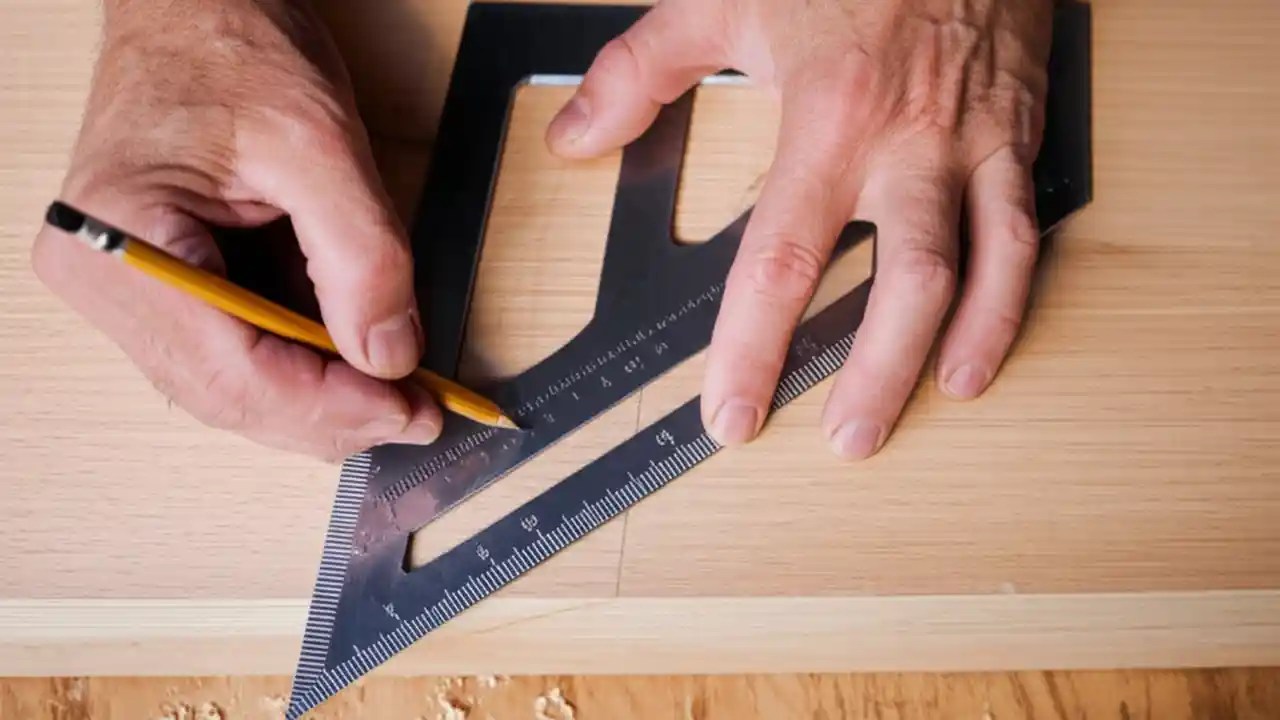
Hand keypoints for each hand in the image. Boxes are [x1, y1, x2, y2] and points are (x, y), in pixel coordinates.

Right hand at [32, 0, 440, 460]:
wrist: (194, 6)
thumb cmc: (230, 47)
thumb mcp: (319, 142)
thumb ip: (363, 257)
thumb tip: (391, 359)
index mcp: (119, 241)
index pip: (233, 372)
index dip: (333, 408)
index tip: (411, 410)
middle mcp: (103, 277)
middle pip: (229, 396)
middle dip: (332, 415)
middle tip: (417, 413)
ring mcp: (125, 287)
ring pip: (231, 389)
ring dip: (320, 402)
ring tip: (396, 395)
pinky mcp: (159, 284)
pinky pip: (232, 355)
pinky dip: (300, 371)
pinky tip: (352, 367)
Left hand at [547, 0, 1050, 458]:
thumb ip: (639, 70)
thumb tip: (574, 137)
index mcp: (831, 114)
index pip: (782, 255)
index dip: (755, 344)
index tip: (733, 411)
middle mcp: (909, 142)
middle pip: (901, 281)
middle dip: (871, 372)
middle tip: (841, 442)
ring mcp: (973, 144)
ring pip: (980, 266)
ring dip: (953, 350)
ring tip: (922, 409)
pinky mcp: (1016, 139)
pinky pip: (1027, 230)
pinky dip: (1013, 299)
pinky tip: (983, 351)